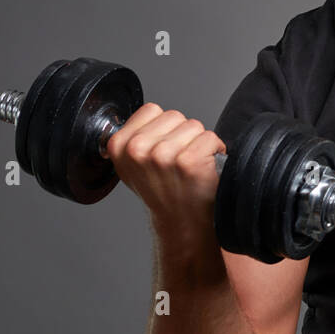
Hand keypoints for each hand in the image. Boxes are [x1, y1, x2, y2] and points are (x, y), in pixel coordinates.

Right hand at [105, 103, 227, 238]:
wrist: (182, 223)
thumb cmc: (163, 193)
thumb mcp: (133, 166)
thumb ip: (133, 138)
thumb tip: (145, 116)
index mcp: (120, 146)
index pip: (151, 110)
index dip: (164, 128)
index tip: (163, 149)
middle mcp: (138, 149)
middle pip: (174, 115)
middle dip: (182, 135)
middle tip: (178, 163)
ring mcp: (163, 155)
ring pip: (194, 125)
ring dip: (198, 143)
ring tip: (189, 167)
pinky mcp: (188, 161)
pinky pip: (210, 137)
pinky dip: (215, 150)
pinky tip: (204, 169)